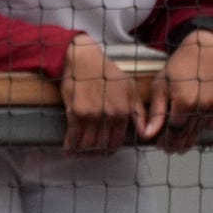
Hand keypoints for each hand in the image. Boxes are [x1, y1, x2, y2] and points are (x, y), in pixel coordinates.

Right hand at [56, 34, 140, 154]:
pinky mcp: (75, 112)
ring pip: (87, 143)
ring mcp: (91, 114)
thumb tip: (145, 134)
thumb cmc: (107, 73)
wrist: (84, 60)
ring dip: (83, 151)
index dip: (110, 149)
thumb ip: (139, 113)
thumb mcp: (130, 89)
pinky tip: (68, 150)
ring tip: (79, 152)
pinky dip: (70, 146)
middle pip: (101, 145)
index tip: (105, 151)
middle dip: (96, 152)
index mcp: (123, 110)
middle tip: (91, 153)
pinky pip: (72, 136)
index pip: (117, 140)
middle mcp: (108, 115)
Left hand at [150, 27, 212, 151]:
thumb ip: (156, 112)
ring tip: (181, 139)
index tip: (160, 144)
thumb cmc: (180, 65)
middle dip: (177, 143)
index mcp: (184, 102)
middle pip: (188, 134)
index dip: (165, 140)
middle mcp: (203, 106)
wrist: (209, 48)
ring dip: (191, 136)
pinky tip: (197, 122)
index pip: (173, 131)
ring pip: (201, 130)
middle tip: (170, 148)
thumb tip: (147, 135)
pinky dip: (206, 125)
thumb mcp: (162, 85)